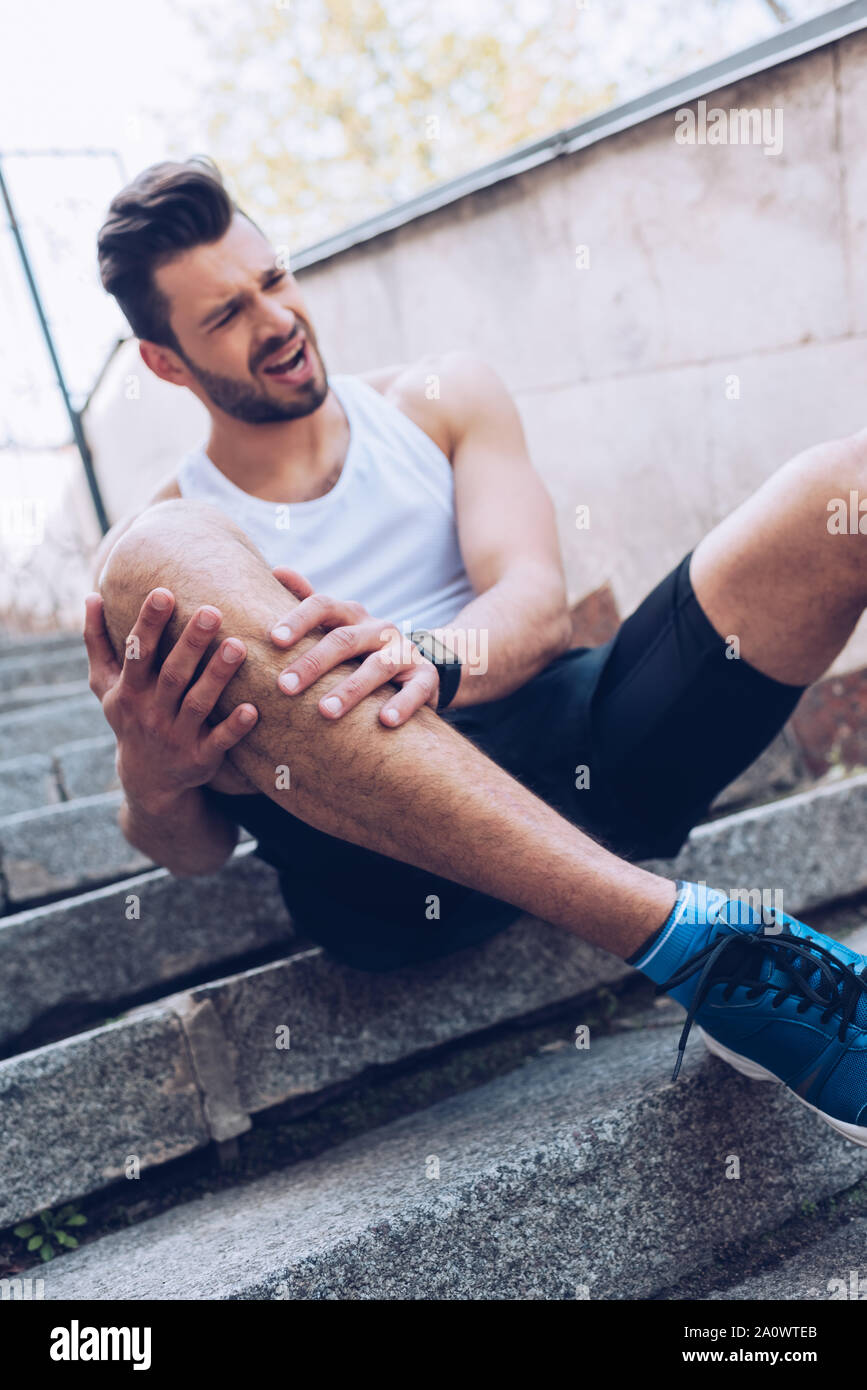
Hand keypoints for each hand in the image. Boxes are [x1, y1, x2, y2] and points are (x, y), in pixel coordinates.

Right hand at [84, 588, 258, 813]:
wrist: (147, 780)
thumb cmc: (130, 716)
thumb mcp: (105, 685)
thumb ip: (97, 641)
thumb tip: (92, 596)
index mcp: (129, 690)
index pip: (138, 652)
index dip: (148, 623)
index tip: (164, 592)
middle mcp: (151, 712)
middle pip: (172, 674)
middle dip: (191, 643)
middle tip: (212, 611)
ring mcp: (176, 736)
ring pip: (198, 703)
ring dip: (217, 676)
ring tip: (238, 646)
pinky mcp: (201, 758)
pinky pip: (220, 741)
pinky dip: (235, 727)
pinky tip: (252, 708)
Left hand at [269, 566, 438, 726]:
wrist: (416, 666)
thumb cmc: (361, 650)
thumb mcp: (337, 625)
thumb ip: (307, 601)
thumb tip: (277, 569)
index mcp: (351, 615)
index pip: (324, 606)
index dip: (299, 619)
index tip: (274, 639)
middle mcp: (378, 629)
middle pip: (345, 639)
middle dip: (313, 663)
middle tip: (284, 687)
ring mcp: (404, 652)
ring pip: (378, 666)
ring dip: (351, 689)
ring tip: (325, 712)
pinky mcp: (425, 677)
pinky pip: (416, 690)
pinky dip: (402, 704)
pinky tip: (385, 721)